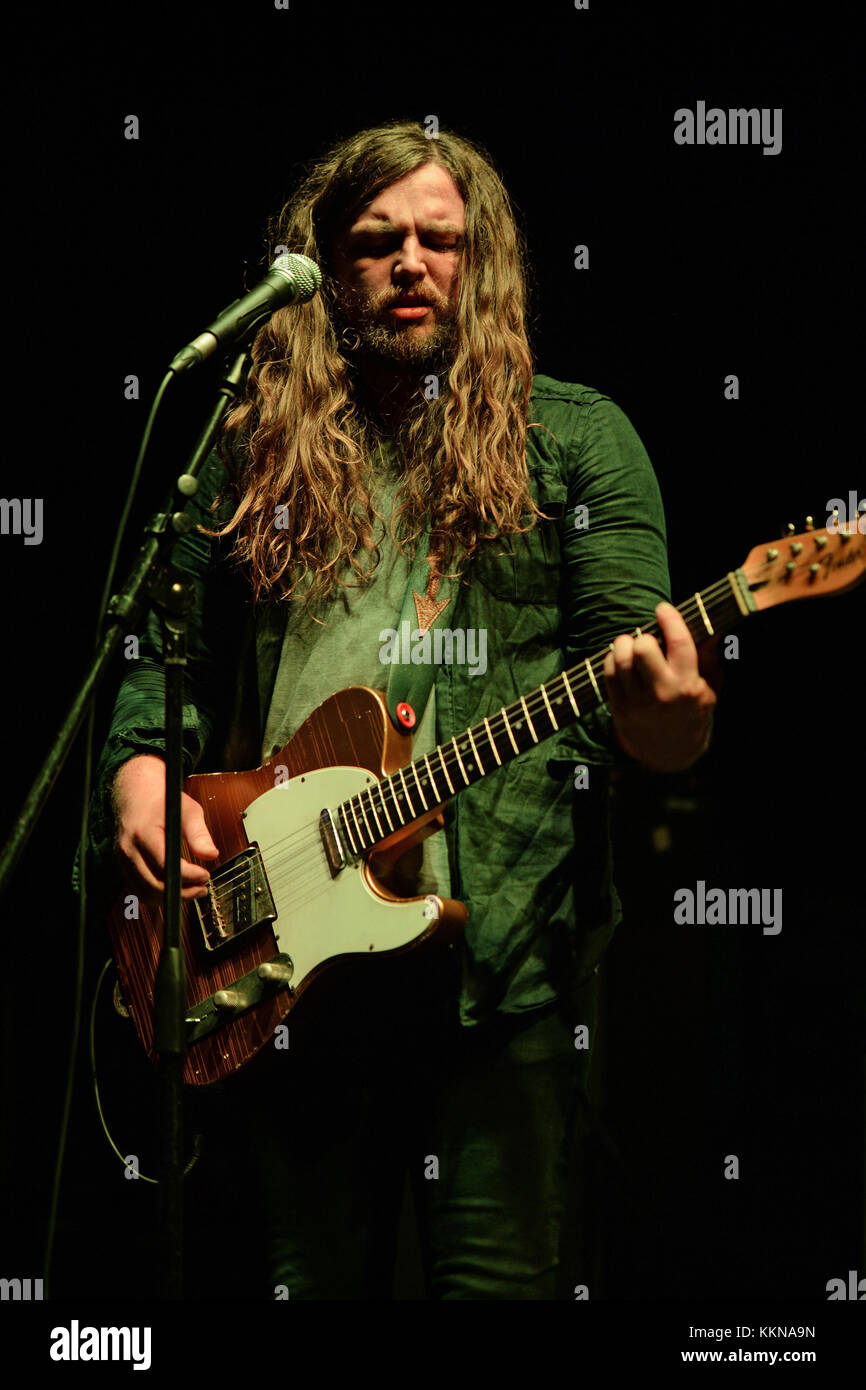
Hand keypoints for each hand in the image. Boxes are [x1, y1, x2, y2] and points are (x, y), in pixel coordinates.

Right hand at [112, 754, 218, 904]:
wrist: (135, 792)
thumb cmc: (162, 800)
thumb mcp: (188, 810)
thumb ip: (199, 834)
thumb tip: (211, 854)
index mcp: (144, 833)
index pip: (166, 866)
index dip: (189, 876)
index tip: (205, 875)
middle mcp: (129, 849)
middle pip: (154, 885)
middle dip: (182, 891)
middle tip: (202, 888)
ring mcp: (123, 859)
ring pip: (145, 892)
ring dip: (170, 897)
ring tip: (192, 890)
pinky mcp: (123, 865)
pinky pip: (139, 889)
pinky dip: (157, 894)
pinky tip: (175, 888)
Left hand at [603, 602, 716, 771]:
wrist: (671, 753)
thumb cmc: (693, 713)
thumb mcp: (710, 689)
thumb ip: (711, 659)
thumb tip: (715, 627)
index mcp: (688, 685)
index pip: (679, 643)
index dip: (670, 619)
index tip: (663, 608)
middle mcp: (662, 693)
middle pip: (644, 648)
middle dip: (644, 636)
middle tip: (647, 639)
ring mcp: (638, 703)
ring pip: (621, 659)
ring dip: (624, 644)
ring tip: (632, 646)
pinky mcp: (620, 709)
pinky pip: (609, 673)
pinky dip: (612, 659)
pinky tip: (621, 660)